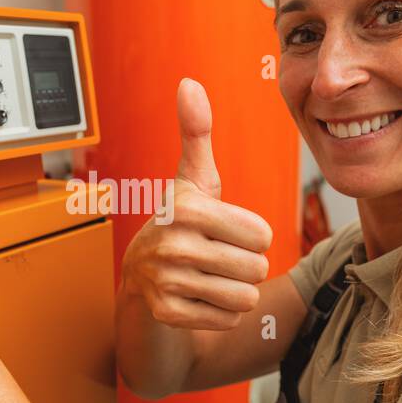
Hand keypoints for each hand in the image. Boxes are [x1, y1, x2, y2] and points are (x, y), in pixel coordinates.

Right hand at [119, 77, 272, 329]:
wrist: (139, 276)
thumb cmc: (181, 222)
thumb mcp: (194, 179)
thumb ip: (196, 134)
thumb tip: (189, 83)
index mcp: (186, 209)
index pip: (262, 235)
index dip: (254, 236)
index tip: (227, 231)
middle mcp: (172, 245)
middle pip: (255, 267)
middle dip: (247, 266)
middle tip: (220, 257)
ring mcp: (166, 282)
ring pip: (244, 297)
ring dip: (237, 291)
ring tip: (212, 277)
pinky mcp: (166, 313)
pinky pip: (227, 319)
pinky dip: (220, 313)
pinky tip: (200, 297)